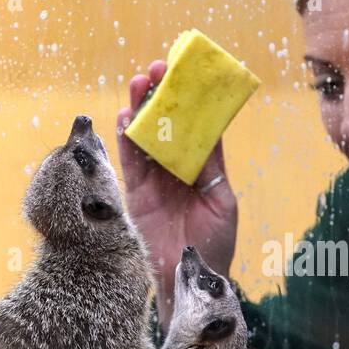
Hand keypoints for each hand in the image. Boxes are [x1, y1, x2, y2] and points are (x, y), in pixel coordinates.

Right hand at [117, 59, 238, 329]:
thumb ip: (211, 166)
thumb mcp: (222, 201)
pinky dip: (126, 138)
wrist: (191, 280)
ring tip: (139, 82)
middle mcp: (176, 170)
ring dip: (140, 108)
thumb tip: (207, 129)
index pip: (194, 127)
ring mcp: (154, 180)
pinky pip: (128, 161)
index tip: (187, 74)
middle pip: (165, 126)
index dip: (190, 101)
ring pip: (144, 137)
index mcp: (201, 170)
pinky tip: (125, 115)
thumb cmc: (215, 245)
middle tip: (157, 68)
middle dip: (161, 97)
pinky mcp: (134, 193)